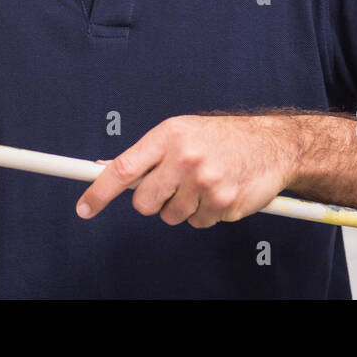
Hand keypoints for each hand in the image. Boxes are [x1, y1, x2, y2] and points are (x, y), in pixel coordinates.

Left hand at [76, 115, 301, 228]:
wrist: (272, 144)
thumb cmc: (221, 137)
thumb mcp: (182, 132)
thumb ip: (148, 154)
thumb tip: (105, 169)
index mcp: (169, 135)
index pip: (124, 169)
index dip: (99, 192)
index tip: (84, 208)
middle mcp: (185, 158)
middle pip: (144, 203)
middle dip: (154, 201)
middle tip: (173, 185)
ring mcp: (205, 183)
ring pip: (171, 216)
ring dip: (183, 206)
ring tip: (204, 183)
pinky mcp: (224, 204)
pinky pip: (198, 223)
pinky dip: (206, 213)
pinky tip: (220, 191)